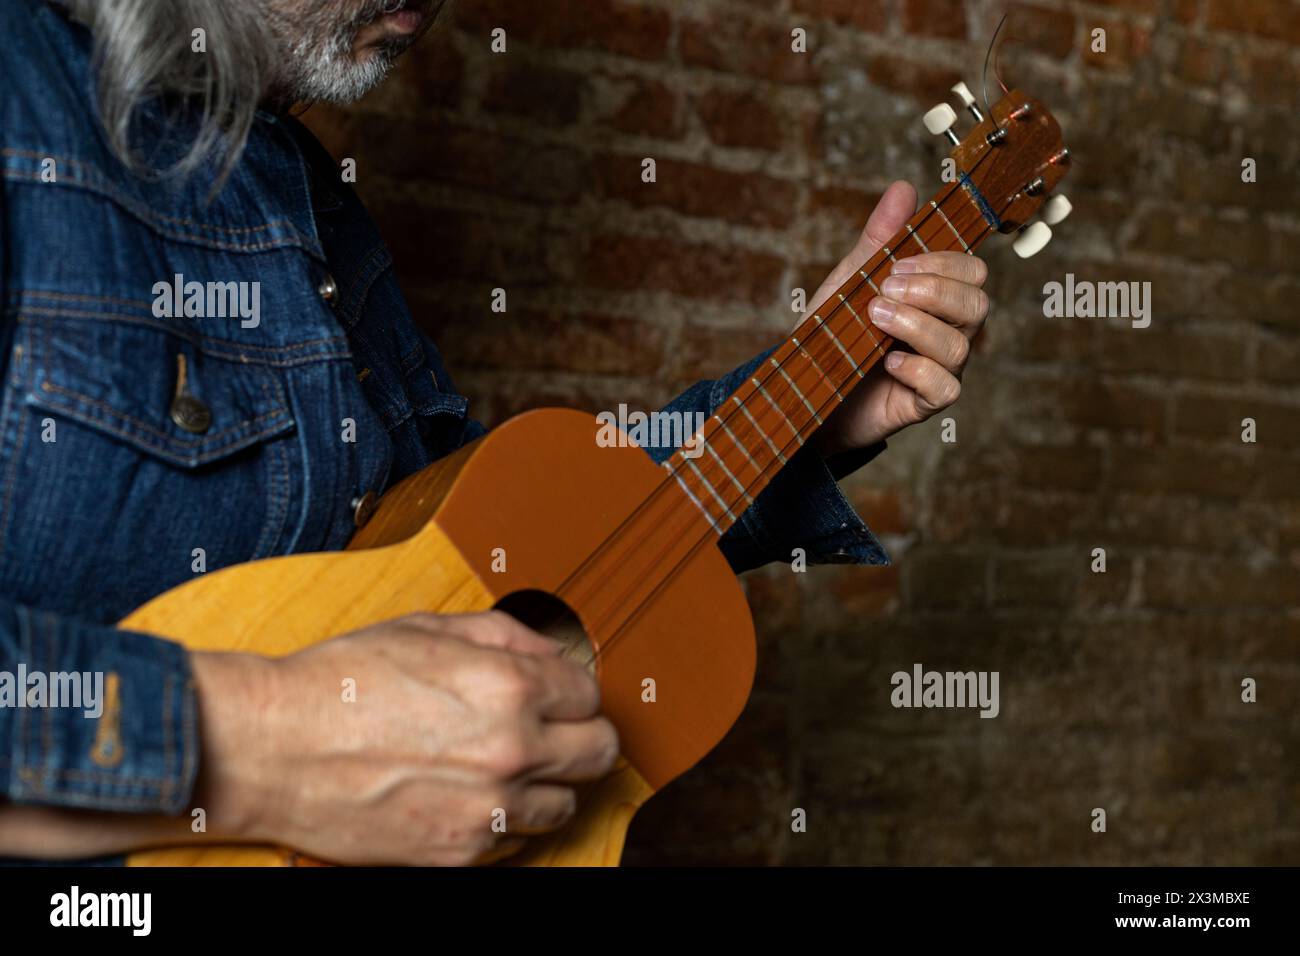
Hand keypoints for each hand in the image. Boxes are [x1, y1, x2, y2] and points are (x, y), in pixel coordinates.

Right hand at [193, 611, 617, 864]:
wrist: (273, 748)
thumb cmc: (341, 682)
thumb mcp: (429, 627)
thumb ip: (506, 634)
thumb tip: (551, 650)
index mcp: (509, 686)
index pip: (591, 695)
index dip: (572, 691)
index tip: (557, 696)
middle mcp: (511, 749)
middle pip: (599, 752)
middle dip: (579, 736)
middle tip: (553, 731)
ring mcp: (489, 808)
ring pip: (567, 804)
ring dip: (547, 783)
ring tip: (506, 765)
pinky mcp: (460, 852)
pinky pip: (517, 841)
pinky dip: (505, 820)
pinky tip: (471, 793)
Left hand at [807, 181, 990, 455]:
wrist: (805, 389)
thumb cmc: (834, 334)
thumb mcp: (850, 281)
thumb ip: (878, 240)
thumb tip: (904, 188)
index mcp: (936, 299)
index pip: (971, 271)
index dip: (944, 263)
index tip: (897, 264)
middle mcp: (947, 332)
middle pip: (977, 304)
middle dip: (934, 291)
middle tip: (886, 290)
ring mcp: (939, 369)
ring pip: (960, 344)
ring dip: (917, 325)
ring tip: (876, 318)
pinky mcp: (923, 404)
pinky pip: (945, 388)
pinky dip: (917, 370)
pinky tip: (886, 362)